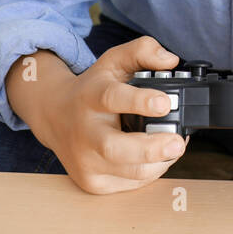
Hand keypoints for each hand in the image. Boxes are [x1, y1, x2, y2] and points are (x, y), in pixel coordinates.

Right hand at [33, 36, 188, 194]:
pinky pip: (131, 183)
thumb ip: (143, 51)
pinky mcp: (92, 183)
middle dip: (152, 148)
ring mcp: (85, 161)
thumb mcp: (113, 61)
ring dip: (160, 162)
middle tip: (178, 141)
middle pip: (115, 148)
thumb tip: (170, 61)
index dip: (140, 101)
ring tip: (174, 146)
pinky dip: (150, 171)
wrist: (54, 117)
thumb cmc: (92, 90)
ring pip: (130, 172)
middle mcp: (84, 132)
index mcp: (90, 97)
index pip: (112, 98)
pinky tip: (156, 157)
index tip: (165, 102)